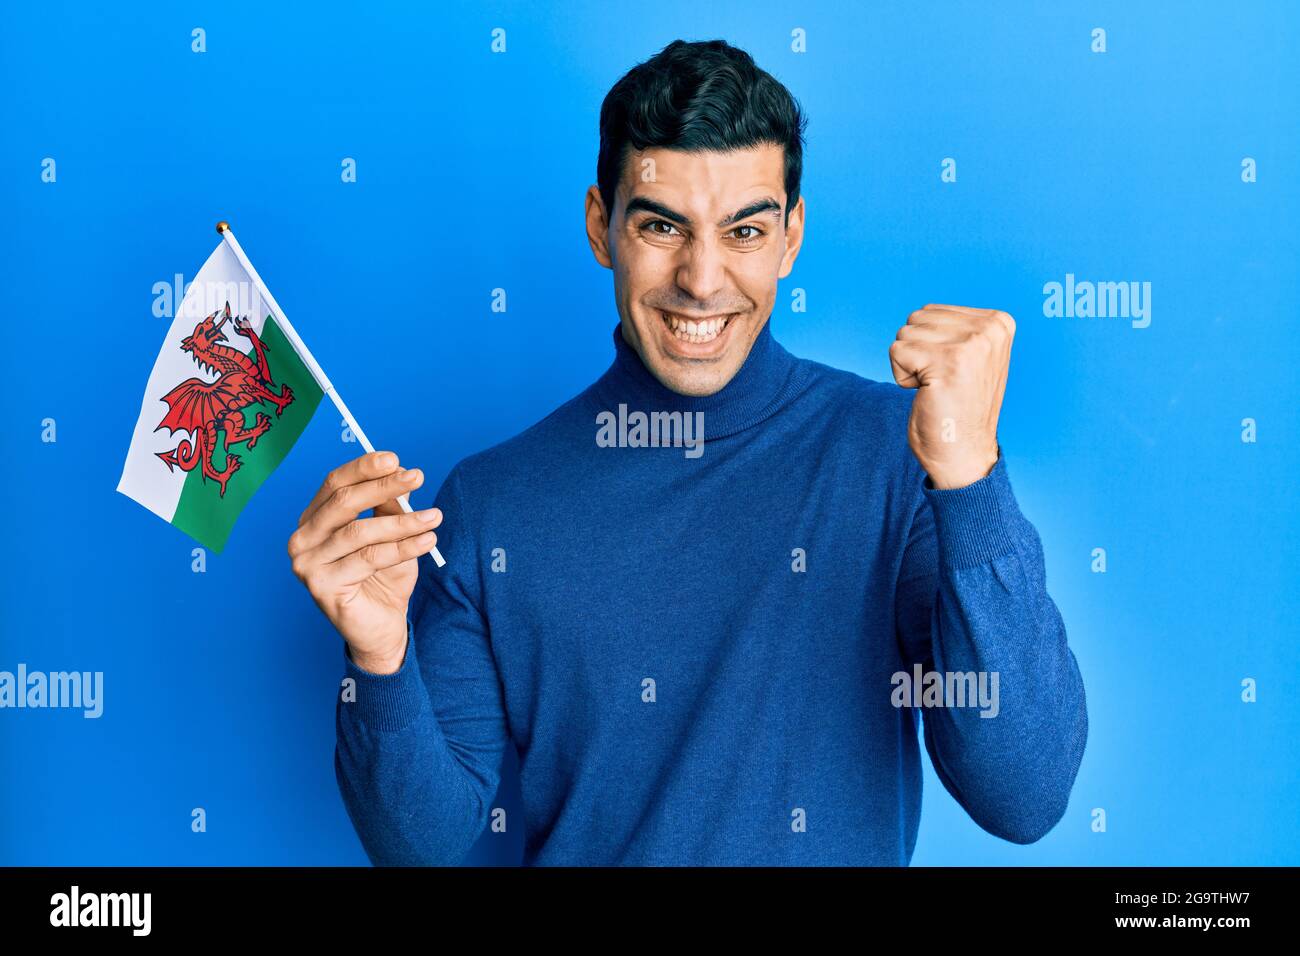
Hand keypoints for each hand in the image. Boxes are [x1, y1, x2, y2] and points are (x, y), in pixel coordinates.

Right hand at [288, 451, 442, 673]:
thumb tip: (399, 473)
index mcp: (313, 520)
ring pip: (359, 531)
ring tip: (435, 517)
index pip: (334, 484)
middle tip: (418, 477)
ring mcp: (307, 564)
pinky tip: (428, 540)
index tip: (395, 459)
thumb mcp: (392, 534)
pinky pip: (369, 558)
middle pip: (343, 502)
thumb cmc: (384, 578)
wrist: (382, 628)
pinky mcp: (322, 587)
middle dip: (384, 486)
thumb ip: (389, 507)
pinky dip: (403, 547)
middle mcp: (303, 539)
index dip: (364, 468)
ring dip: (403, 521)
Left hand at [889, 304, 1013, 489]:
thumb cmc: (958, 408)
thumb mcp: (970, 358)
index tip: (951, 372)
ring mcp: (972, 344)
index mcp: (999, 322)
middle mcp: (990, 329)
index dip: (928, 344)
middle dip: (916, 352)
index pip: (931, 311)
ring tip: (936, 388)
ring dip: (910, 365)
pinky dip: (902, 377)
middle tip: (941, 383)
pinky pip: (896, 352)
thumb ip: (956, 330)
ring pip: (904, 334)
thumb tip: (922, 314)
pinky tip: (927, 395)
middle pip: (916, 319)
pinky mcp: (949, 362)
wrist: (963, 454)